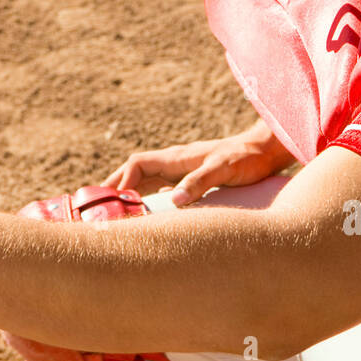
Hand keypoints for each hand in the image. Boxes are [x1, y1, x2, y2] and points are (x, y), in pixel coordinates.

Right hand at [101, 119, 293, 205]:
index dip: (122, 180)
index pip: (138, 164)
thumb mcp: (224, 169)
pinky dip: (144, 196)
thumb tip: (174, 201)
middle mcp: (175, 162)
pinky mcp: (190, 178)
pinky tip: (143, 210)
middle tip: (94, 204)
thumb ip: (199, 182)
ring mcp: (181, 169)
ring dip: (126, 191)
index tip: (113, 201)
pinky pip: (158, 186)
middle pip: (134, 171)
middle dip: (114, 185)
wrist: (266, 150)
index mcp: (177, 157)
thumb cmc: (247, 159)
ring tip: (111, 209)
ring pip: (144, 179)